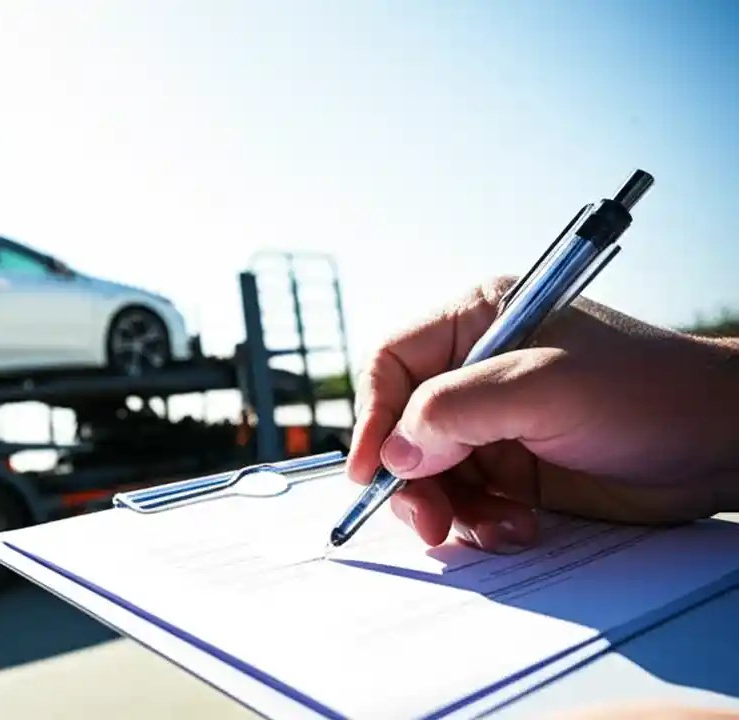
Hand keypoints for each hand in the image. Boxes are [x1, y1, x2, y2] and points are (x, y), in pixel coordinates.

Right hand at [346, 276, 738, 551]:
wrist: (723, 443)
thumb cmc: (650, 392)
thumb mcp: (545, 388)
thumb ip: (457, 410)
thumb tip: (393, 452)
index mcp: (476, 321)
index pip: (392, 363)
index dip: (373, 417)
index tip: (368, 471)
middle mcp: (476, 370)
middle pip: (402, 427)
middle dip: (410, 478)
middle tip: (427, 520)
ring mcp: (495, 421)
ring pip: (429, 471)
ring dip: (450, 508)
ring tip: (492, 528)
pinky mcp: (514, 466)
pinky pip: (466, 499)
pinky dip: (479, 521)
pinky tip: (517, 528)